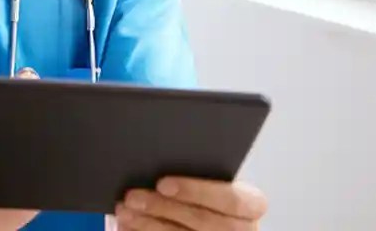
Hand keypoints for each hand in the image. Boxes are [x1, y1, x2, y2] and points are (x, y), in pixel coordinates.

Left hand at [113, 177, 267, 229]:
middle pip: (201, 220)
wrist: (213, 221)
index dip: (195, 190)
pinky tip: (127, 227)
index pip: (230, 198)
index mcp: (251, 205)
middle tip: (132, 196)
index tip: (162, 183)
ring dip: (148, 224)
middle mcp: (242, 230)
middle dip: (162, 207)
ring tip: (124, 211)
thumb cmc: (210, 193)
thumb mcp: (214, 180)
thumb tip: (162, 153)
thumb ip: (199, 169)